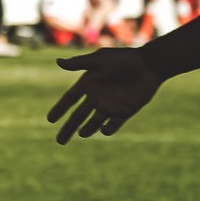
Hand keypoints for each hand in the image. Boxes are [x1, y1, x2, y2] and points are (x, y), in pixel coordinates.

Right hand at [47, 48, 162, 143]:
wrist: (149, 65)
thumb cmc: (123, 59)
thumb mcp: (99, 60)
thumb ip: (79, 63)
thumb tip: (57, 62)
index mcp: (88, 84)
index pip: (70, 99)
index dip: (59, 109)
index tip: (50, 120)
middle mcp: (97, 97)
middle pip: (78, 116)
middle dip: (68, 128)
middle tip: (59, 141)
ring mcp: (110, 105)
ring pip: (94, 122)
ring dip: (88, 129)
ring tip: (82, 134)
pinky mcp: (124, 111)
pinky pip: (113, 124)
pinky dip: (108, 129)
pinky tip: (103, 130)